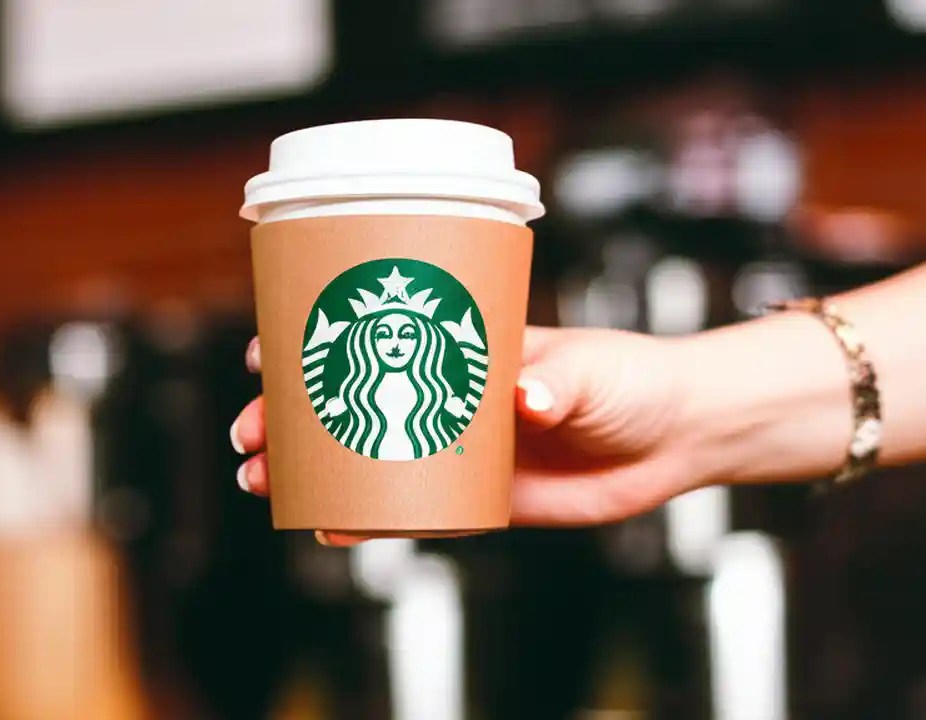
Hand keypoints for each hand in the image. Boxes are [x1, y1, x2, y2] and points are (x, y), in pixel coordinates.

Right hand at [231, 328, 709, 543]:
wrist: (675, 436)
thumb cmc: (632, 379)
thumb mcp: (592, 370)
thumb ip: (555, 380)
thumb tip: (522, 397)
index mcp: (465, 348)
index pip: (375, 335)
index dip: (315, 343)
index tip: (264, 353)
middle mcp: (449, 394)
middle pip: (352, 400)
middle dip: (291, 416)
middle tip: (249, 434)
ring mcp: (460, 448)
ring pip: (368, 456)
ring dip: (312, 468)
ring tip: (261, 480)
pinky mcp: (482, 498)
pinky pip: (412, 509)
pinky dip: (368, 518)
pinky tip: (328, 526)